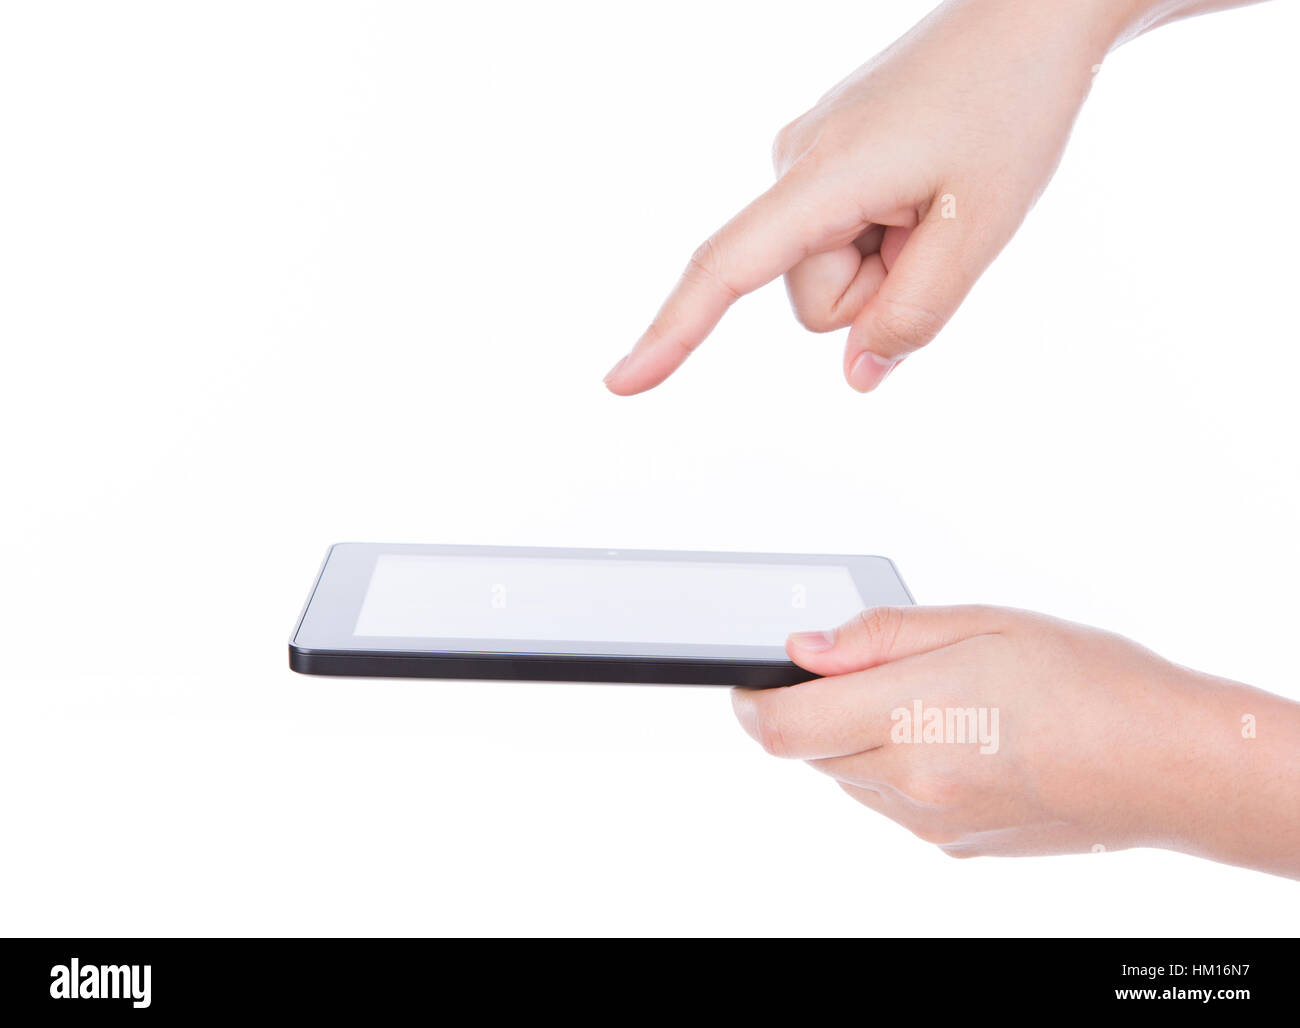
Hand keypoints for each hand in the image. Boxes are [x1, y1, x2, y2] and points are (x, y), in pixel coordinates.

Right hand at [603, 0, 1229, 394]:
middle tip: (940, 225)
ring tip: (937, 199)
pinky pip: (841, 236)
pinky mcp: (824, 158)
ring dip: (887, 260)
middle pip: (814, 298)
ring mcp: (806, 157)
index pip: (729, 267)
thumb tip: (857, 377)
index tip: (620, 384)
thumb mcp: (979, 229)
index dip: (674, 333)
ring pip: (829, 273)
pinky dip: (884, 235)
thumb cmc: (1012, 106)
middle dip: (877, 290)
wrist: (1030, 14)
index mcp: (823, 175)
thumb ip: (914, 316)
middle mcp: (794, 161)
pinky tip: (924, 185)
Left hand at [732, 605, 1299, 877]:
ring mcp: (932, 824)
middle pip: (810, 753)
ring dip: (857, 739)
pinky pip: (891, 804)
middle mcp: (912, 783)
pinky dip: (896, 769)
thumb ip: (878, 639)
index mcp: (913, 719)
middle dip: (813, 712)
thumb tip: (803, 649)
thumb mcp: (979, 625)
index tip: (747, 681)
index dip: (748, 703)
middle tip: (866, 674)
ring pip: (848, 778)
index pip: (780, 728)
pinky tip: (956, 739)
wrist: (1169, 763)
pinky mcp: (953, 846)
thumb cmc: (1088, 681)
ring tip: (932, 702)